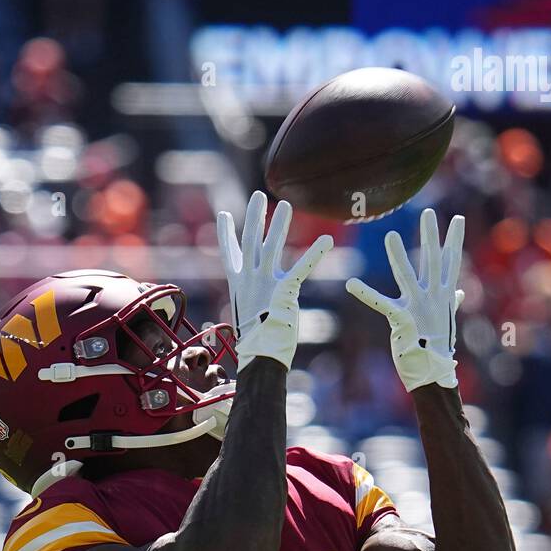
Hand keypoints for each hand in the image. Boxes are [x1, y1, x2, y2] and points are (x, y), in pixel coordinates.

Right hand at [217, 191, 332, 371]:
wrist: (260, 355)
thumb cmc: (256, 339)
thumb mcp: (248, 312)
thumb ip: (253, 296)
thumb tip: (254, 296)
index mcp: (238, 283)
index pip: (229, 252)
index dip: (225, 233)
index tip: (223, 214)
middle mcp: (249, 279)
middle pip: (250, 240)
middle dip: (254, 216)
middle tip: (258, 195)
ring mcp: (265, 284)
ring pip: (271, 247)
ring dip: (279, 225)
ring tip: (286, 206)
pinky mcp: (284, 291)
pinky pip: (301, 267)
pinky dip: (315, 253)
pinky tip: (327, 240)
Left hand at [346, 207, 464, 392]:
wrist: (433, 371)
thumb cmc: (437, 346)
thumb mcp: (445, 319)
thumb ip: (450, 301)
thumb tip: (457, 292)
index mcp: (442, 295)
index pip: (449, 261)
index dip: (453, 239)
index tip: (456, 219)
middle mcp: (432, 297)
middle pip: (432, 261)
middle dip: (430, 236)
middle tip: (427, 212)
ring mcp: (418, 307)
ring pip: (406, 275)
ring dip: (397, 256)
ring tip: (389, 235)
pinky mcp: (401, 319)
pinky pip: (380, 303)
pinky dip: (365, 293)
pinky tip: (351, 283)